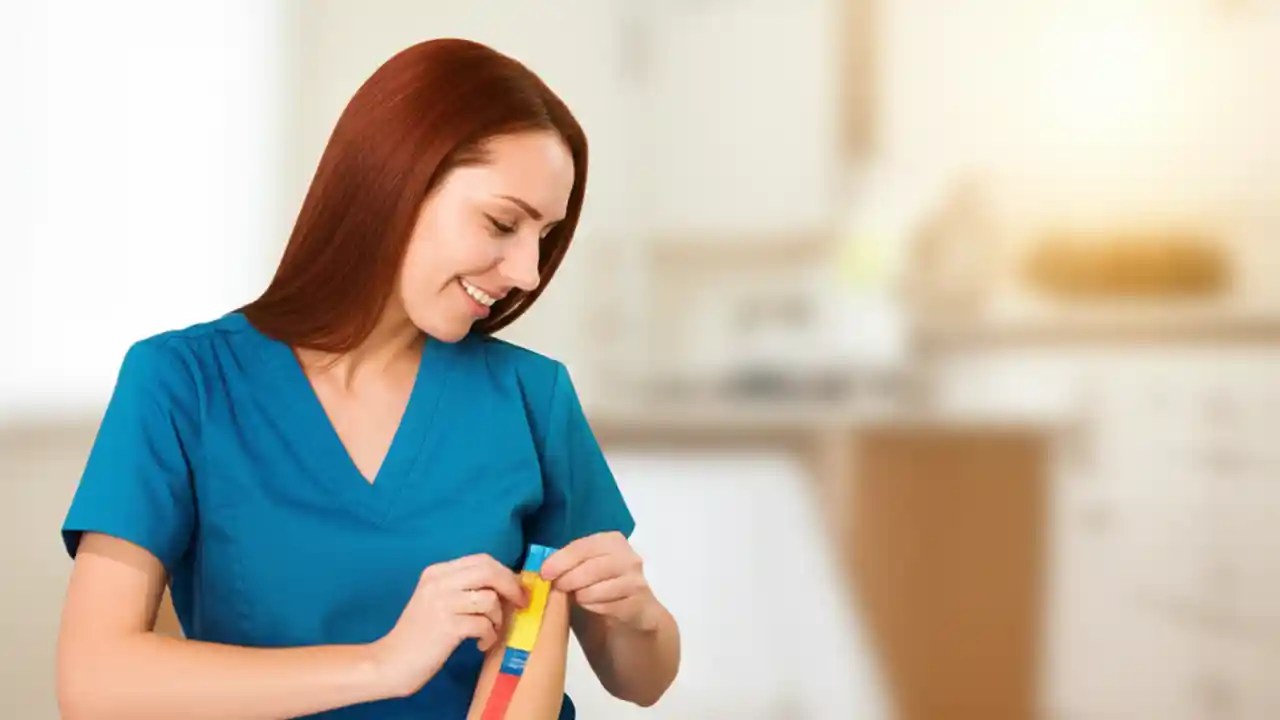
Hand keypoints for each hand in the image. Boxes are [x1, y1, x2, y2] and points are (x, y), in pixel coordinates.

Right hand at [371, 554, 526, 697]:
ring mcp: (442, 603)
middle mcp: (439, 582)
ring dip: (497, 618)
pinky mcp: (447, 627)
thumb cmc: (419, 634)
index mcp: (436, 572)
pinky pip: (484, 625)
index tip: (516, 589)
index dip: (505, 573)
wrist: (391, 662)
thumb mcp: (437, 600)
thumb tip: (506, 585)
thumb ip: (463, 588)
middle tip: (520, 604)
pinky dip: (489, 636)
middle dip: (511, 587)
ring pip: (490, 599)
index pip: (482, 560)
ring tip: (488, 631)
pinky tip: (480, 645)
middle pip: (489, 571)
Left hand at [540, 532, 658, 631]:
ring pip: (600, 587)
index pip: (583, 546)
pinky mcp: (638, 605)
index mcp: (612, 541)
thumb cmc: (599, 591)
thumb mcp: (581, 573)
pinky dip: (594, 607)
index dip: (561, 560)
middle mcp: (628, 558)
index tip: (545, 573)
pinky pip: (610, 606)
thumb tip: (541, 568)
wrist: (628, 621)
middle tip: (557, 588)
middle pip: (592, 566)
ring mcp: (636, 582)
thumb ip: (567, 566)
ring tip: (575, 599)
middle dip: (570, 578)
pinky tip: (589, 608)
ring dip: (582, 594)